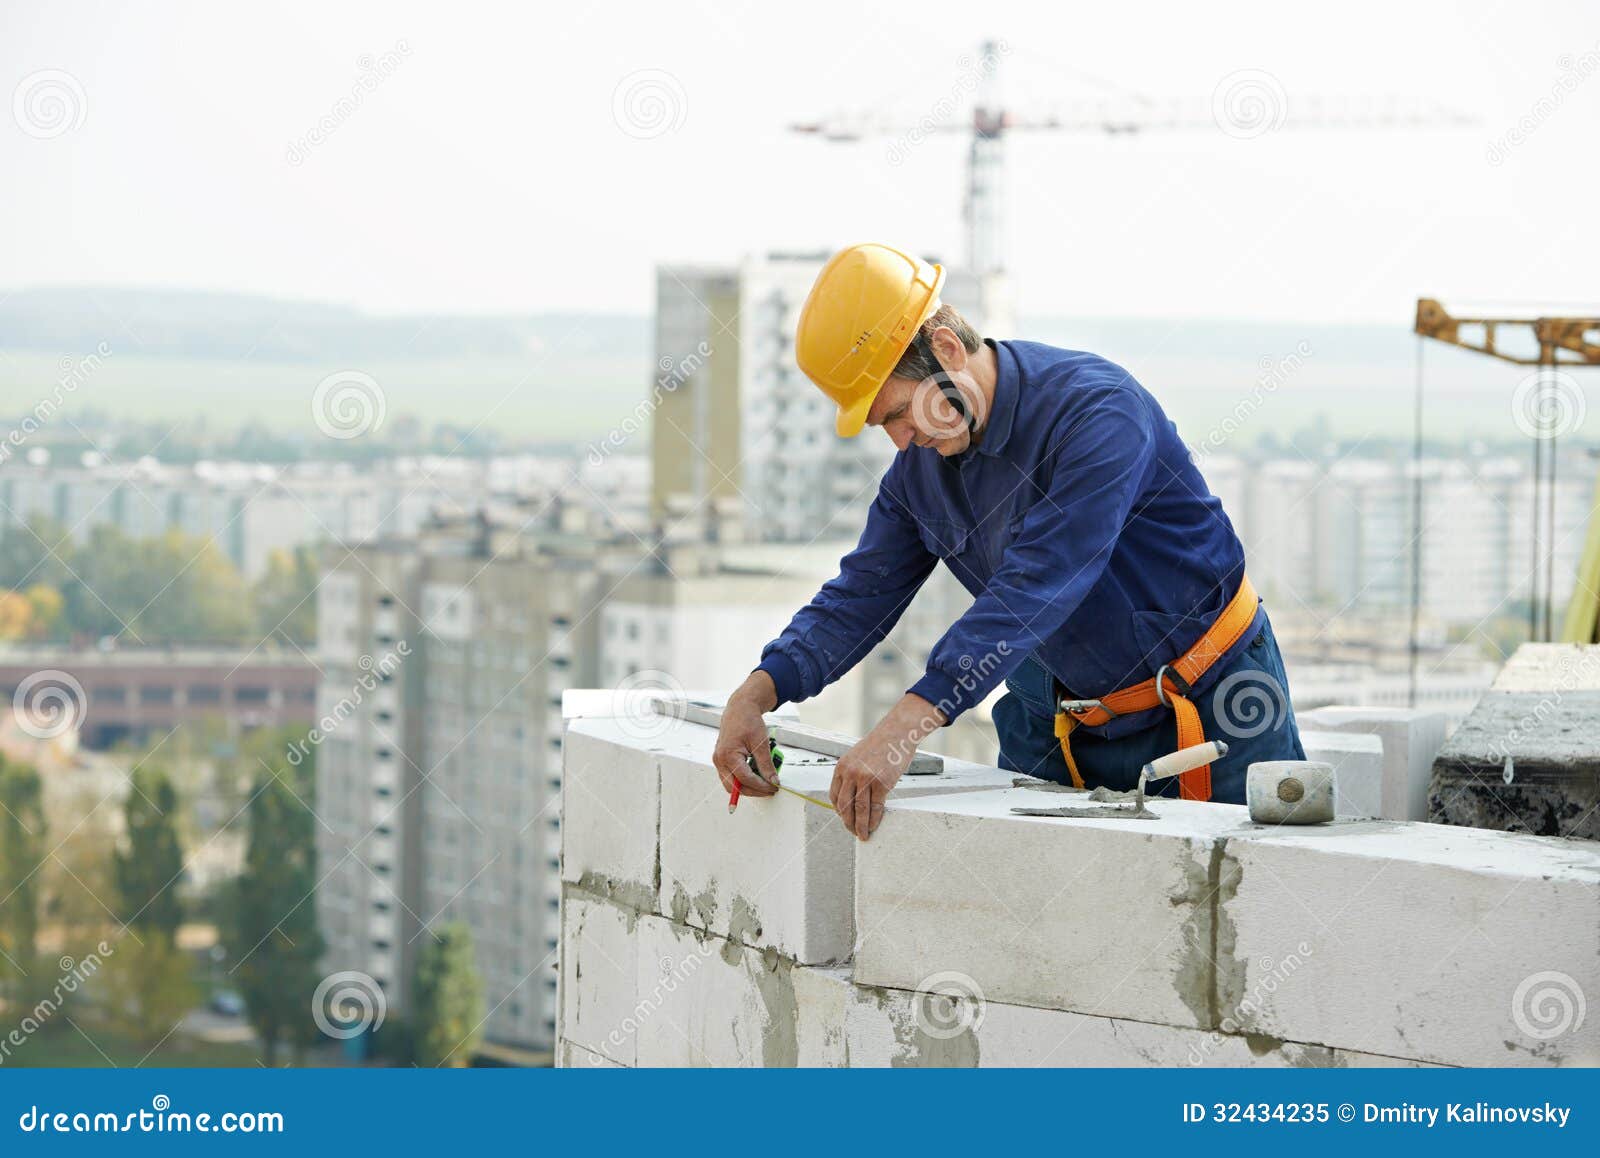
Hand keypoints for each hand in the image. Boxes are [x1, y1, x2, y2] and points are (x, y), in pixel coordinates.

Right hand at [713, 672, 779, 797]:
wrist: (739, 709)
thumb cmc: (748, 721)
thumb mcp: (761, 743)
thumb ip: (766, 764)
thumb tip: (773, 781)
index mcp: (728, 755)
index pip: (745, 779)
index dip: (761, 786)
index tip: (773, 787)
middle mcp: (720, 760)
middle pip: (735, 787)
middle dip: (753, 791)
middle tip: (769, 789)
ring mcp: (719, 761)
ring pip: (731, 784)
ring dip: (748, 787)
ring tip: (764, 783)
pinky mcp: (722, 760)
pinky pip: (731, 777)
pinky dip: (743, 780)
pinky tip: (756, 776)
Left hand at [830, 693, 943, 840]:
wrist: (897, 732)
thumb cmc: (881, 745)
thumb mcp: (858, 757)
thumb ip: (853, 775)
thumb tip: (854, 798)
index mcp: (842, 767)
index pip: (834, 795)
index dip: (838, 811)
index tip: (844, 819)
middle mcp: (850, 773)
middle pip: (844, 805)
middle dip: (847, 822)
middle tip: (853, 832)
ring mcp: (865, 778)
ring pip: (859, 810)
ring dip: (860, 826)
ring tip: (863, 835)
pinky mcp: (881, 782)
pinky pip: (875, 807)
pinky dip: (874, 820)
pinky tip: (874, 826)